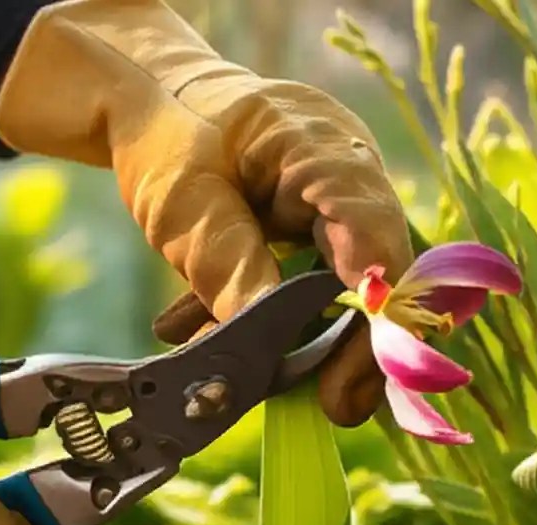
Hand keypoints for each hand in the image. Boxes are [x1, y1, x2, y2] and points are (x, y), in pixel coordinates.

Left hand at [0, 0, 413, 426]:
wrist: (156, 103)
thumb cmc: (170, 137)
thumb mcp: (184, 204)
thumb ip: (226, 268)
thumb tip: (261, 348)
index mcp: (321, 150)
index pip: (374, 235)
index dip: (376, 311)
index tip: (353, 373)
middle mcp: (349, 177)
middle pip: (381, 272)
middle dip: (358, 347)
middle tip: (336, 409)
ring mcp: (338, 205)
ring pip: (351, 288)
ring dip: (311, 341)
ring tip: (270, 388)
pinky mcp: (318, 231)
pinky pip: (315, 285)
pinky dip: (273, 320)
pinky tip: (213, 339)